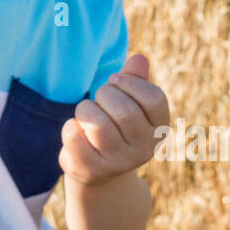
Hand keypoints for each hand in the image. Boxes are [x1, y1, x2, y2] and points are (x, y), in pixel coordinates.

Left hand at [59, 53, 169, 187]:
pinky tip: (77, 131)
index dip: (130, 82)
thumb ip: (134, 79)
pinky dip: (70, 127)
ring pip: (98, 125)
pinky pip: (75, 138)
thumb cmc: (114, 123)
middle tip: (100, 98)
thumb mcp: (128, 101)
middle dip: (104, 94)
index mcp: (159, 128)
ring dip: (86, 109)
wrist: (97, 167)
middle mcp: (145, 150)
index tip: (116, 81)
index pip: (154, 99)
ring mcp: (119, 164)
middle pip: (125, 111)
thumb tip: (139, 58)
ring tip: (87, 114)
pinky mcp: (92, 171)